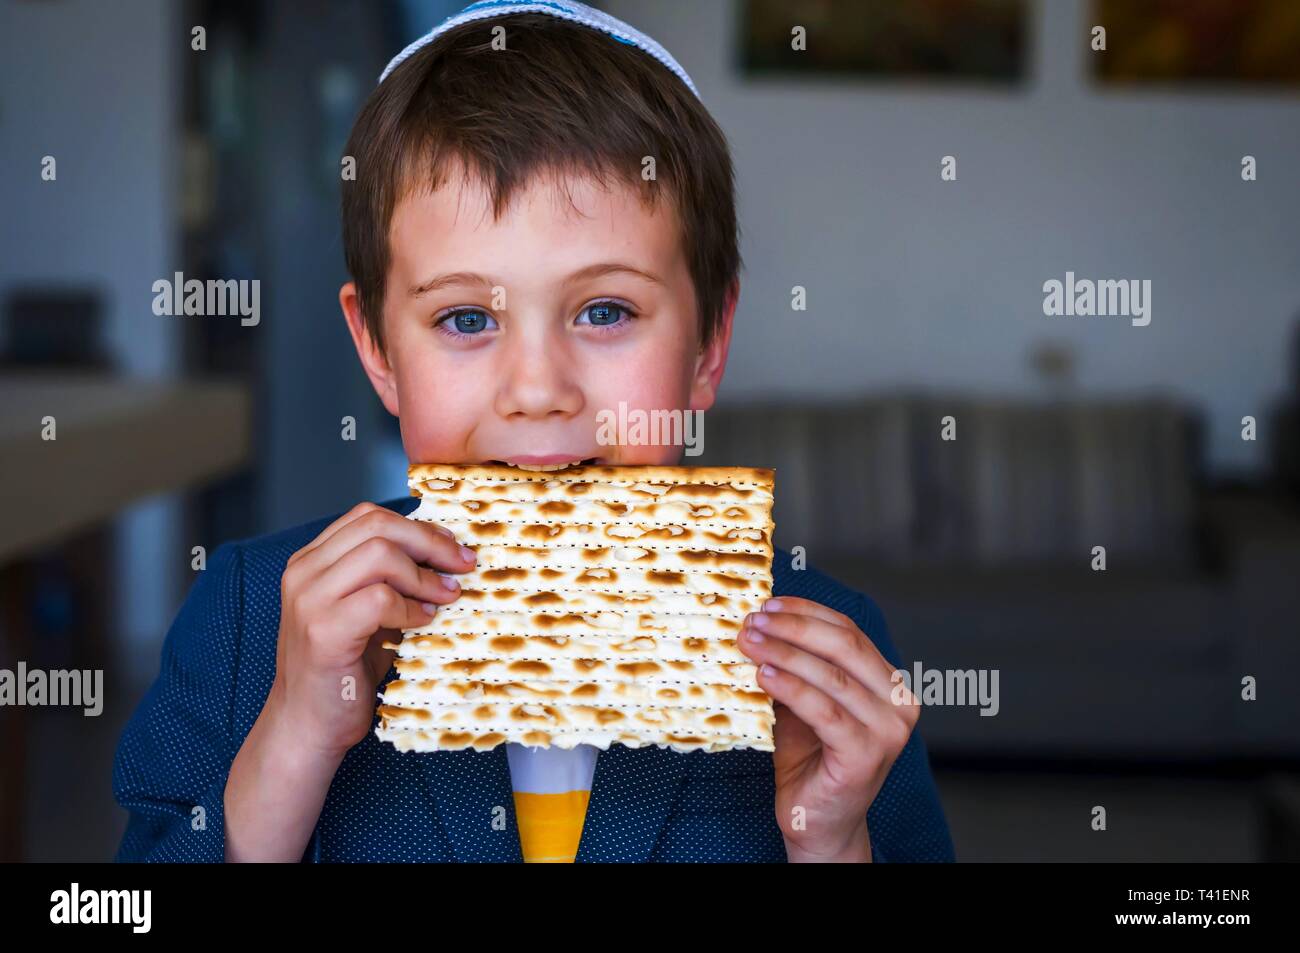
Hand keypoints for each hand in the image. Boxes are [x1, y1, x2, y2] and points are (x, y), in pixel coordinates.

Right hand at [269, 501, 474, 757]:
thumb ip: (389, 579)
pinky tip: (423, 622)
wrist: (308, 725)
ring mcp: (309, 600)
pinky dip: (411, 607)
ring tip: (447, 596)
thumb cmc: (343, 670)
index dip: (417, 526)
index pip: (367, 516)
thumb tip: (445, 553)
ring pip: (380, 554)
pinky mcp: (324, 630)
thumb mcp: (366, 612)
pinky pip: (381, 598)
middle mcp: (303, 573)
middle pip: (377, 526)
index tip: (451, 545)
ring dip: (424, 575)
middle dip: (430, 541)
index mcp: (311, 562)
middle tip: (463, 564)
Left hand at [737, 596, 919, 861]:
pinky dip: (791, 687)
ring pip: (831, 675)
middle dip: (793, 628)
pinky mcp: (865, 755)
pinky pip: (823, 710)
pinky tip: (763, 675)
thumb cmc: (811, 761)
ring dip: (784, 653)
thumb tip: (758, 625)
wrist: (819, 823)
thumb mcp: (802, 703)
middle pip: (844, 645)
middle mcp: (898, 704)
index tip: (768, 604)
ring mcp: (887, 731)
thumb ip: (795, 667)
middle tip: (754, 621)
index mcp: (888, 684)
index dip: (807, 612)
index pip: (849, 632)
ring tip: (750, 643)